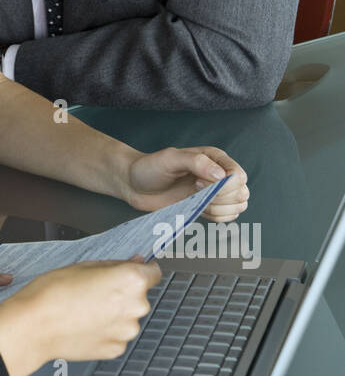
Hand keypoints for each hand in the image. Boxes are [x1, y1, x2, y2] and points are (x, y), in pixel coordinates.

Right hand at [0, 257, 160, 375]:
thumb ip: (115, 265)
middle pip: (139, 296)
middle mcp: (135, 307)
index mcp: (131, 281)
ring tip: (86, 309)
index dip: (140, 271)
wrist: (34, 326)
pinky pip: (117, 335)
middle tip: (95, 291)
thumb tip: (135, 264)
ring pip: (127, 317)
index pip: (153, 273)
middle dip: (122, 293)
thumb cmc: (53, 292)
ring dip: (114, 313)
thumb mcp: (84, 265)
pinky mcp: (116, 349)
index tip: (131, 272)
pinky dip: (106, 331)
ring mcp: (127, 331)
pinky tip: (85, 325)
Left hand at [122, 147, 248, 220]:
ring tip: (195, 200)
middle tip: (195, 191)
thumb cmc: (150, 167)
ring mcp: (215, 191)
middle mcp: (219, 173)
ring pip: (238, 206)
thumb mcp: (170, 159)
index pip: (238, 175)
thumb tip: (220, 174)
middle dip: (220, 198)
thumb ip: (196, 162)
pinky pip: (227, 217)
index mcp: (214, 158)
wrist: (134, 184)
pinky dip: (216, 218)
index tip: (198, 182)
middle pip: (241, 192)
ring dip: (219, 209)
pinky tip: (198, 209)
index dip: (223, 185)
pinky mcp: (208, 206)